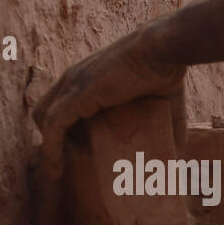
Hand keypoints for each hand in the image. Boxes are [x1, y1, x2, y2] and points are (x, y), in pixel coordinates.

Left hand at [32, 24, 185, 180]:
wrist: (162, 52)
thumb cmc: (167, 69)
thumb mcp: (168, 101)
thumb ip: (172, 123)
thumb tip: (179, 150)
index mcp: (91, 78)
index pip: (64, 104)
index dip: (67, 128)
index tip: (78, 151)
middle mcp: (74, 79)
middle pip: (47, 111)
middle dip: (54, 138)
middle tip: (70, 163)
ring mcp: (72, 85)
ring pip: (44, 119)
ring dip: (49, 146)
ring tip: (58, 172)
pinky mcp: (76, 95)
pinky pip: (52, 126)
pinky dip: (50, 148)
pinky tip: (56, 169)